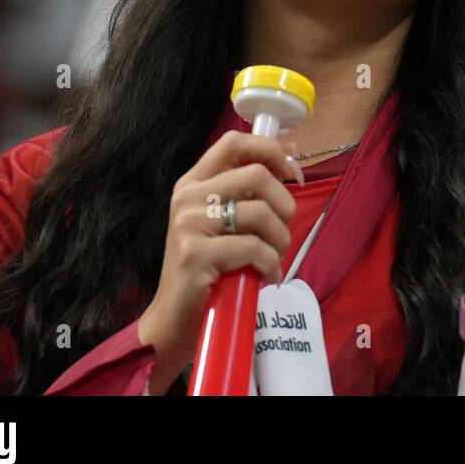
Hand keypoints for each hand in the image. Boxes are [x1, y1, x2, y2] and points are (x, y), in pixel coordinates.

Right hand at [137, 131, 298, 393]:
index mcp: (193, 182)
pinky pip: (254, 248)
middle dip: (284, 205)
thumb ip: (245, 192)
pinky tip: (266, 276)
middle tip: (281, 232)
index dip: (270, 150)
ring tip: (273, 258)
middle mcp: (187, 197)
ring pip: (260, 213)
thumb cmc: (207, 269)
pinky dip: (270, 264)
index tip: (291, 173)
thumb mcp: (221, 222)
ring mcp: (188, 225)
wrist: (173, 320)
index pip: (234, 142)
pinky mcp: (195, 255)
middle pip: (257, 175)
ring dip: (280, 240)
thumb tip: (290, 157)